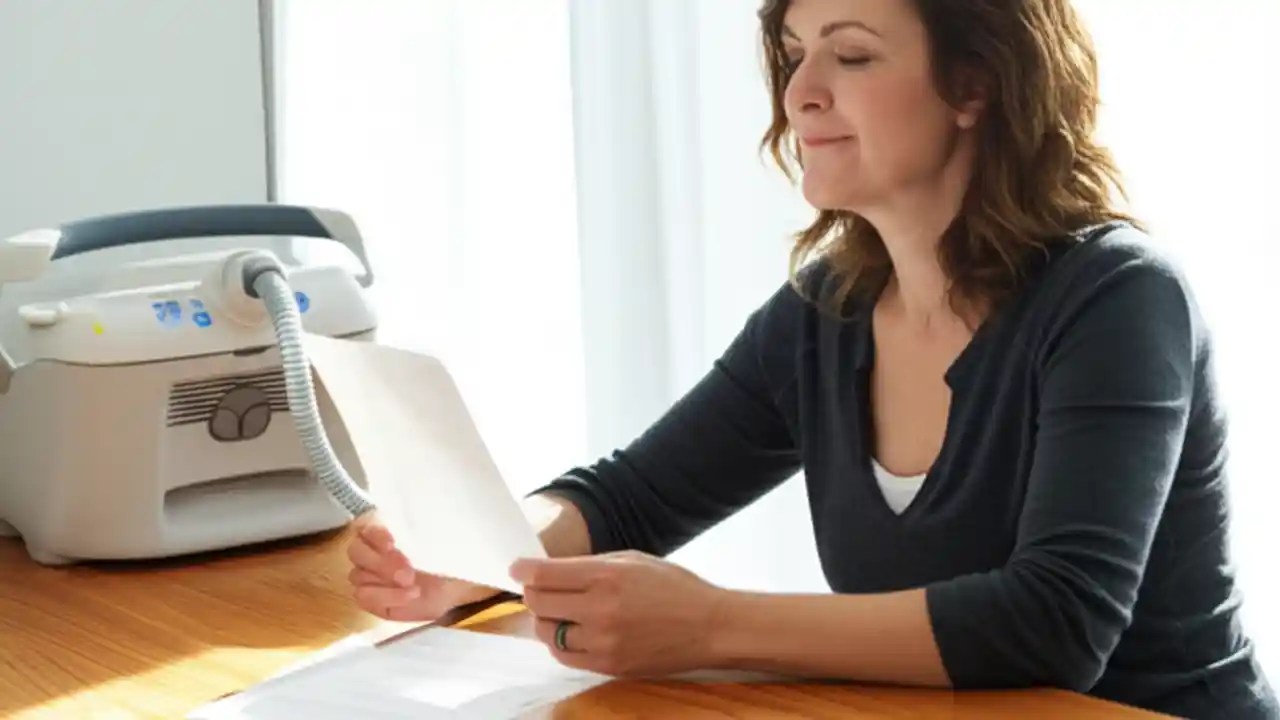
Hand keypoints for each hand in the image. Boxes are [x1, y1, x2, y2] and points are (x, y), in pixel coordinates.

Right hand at [347, 514, 501, 621]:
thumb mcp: (433, 546)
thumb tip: (407, 520)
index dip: (374, 535)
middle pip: (355, 551)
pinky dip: (388, 597)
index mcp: (383, 535)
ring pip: (357, 576)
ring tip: (413, 585)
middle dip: (381, 562)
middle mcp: (370, 554)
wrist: (452, 593)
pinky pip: (365, 597)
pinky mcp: (370, 600)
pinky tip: (409, 596)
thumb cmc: (441, 564)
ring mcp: (366, 577)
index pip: (363, 527)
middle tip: (407, 572)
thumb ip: (414, 535)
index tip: (393, 543)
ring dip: (385, 581)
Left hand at [510, 550, 728, 676]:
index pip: (544, 574)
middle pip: (539, 602)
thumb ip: (590, 565)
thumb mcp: (632, 560)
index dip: (523, 570)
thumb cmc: (673, 587)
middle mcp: (601, 608)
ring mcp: (603, 641)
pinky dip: (560, 643)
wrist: (709, 627)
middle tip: (539, 589)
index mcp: (607, 575)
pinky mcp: (608, 666)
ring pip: (547, 632)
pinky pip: (564, 656)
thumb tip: (550, 571)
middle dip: (533, 593)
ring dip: (546, 620)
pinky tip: (572, 632)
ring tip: (559, 611)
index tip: (517, 568)